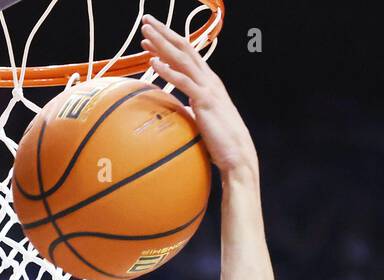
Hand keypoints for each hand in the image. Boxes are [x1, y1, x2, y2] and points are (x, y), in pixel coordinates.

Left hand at [140, 14, 256, 177]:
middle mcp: (209, 79)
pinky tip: (153, 63)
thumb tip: (179, 110)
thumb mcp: (203, 119)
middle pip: (184, 48)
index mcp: (209, 82)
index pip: (186, 56)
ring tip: (145, 34)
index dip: (168, 44)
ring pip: (182, 59)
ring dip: (163, 44)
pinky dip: (168, 71)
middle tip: (146, 21)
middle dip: (164, 33)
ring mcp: (208, 88)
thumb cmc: (221, 141)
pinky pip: (183, 82)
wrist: (238, 154)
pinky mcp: (205, 101)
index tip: (149, 39)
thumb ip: (192, 109)